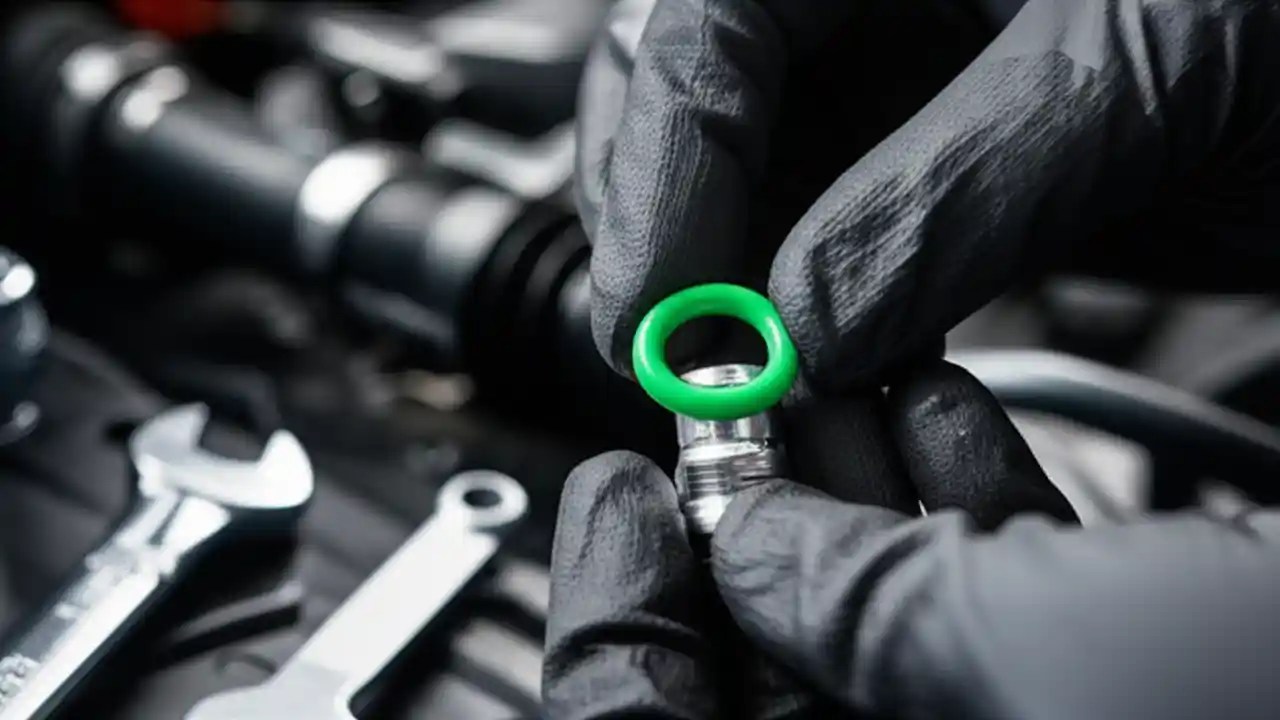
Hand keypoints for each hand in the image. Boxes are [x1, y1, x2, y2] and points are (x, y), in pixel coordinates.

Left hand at [543, 360, 1279, 719]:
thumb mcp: (1054, 670)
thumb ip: (863, 617)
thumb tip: (746, 552)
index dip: (625, 627)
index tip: (620, 493)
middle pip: (786, 673)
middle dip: (754, 524)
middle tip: (728, 408)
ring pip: (899, 622)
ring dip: (857, 488)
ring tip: (826, 373)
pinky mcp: (1140, 683)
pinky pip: (1016, 604)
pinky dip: (972, 498)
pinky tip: (940, 400)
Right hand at [577, 0, 1279, 389]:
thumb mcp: (1137, 69)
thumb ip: (954, 190)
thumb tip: (805, 319)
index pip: (702, 34)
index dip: (659, 177)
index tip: (656, 315)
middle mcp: (867, 10)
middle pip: (693, 124)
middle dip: (676, 249)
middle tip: (683, 370)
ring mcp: (899, 104)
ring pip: (754, 213)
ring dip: (743, 316)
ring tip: (757, 402)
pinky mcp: (938, 193)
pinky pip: (838, 270)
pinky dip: (823, 341)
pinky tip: (831, 388)